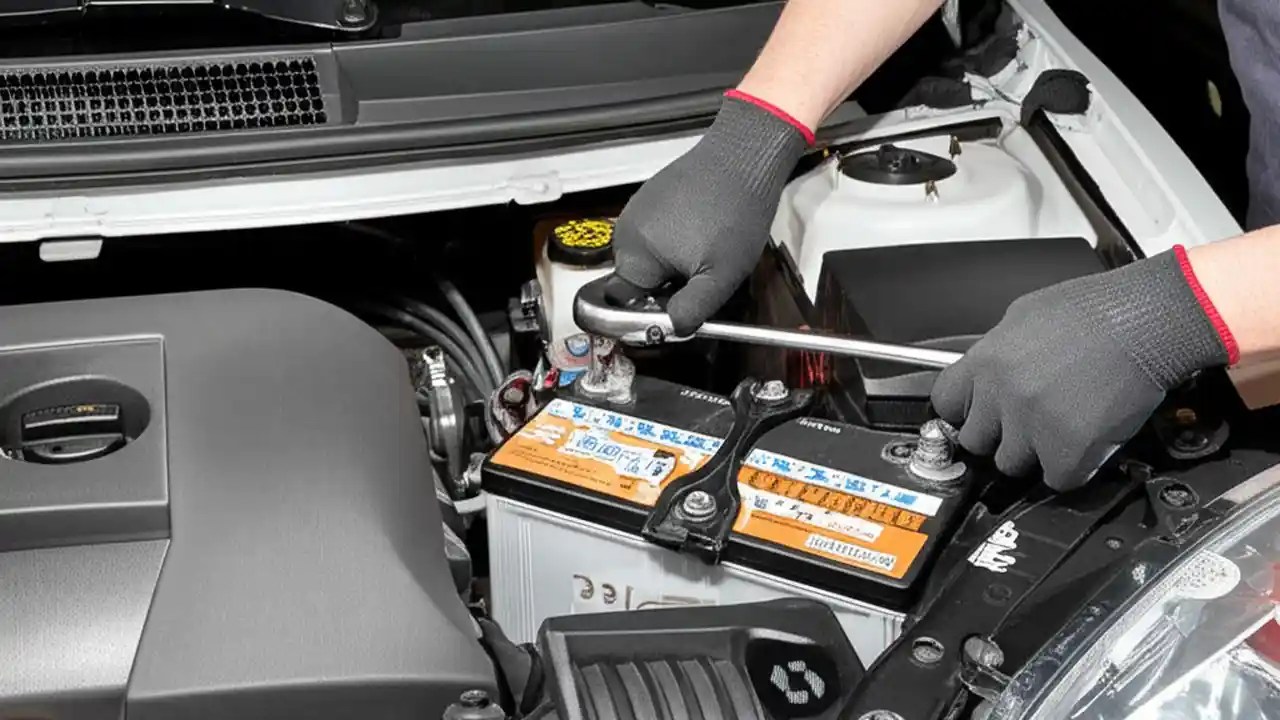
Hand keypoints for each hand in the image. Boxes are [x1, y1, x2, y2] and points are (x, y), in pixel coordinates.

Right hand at [612, 92, 809, 335]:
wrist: (745, 155)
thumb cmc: (734, 213)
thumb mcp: (720, 275)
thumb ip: (691, 308)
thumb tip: (671, 329)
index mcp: (633, 252)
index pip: (625, 302)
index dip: (652, 312)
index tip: (679, 307)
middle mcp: (625, 230)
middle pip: (637, 280)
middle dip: (667, 285)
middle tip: (701, 275)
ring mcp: (637, 210)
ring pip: (649, 258)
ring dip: (674, 264)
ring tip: (706, 249)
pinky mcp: (652, 196)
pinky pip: (657, 234)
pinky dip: (677, 241)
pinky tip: (703, 231)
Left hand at [931, 249, 1231, 490]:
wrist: (1148, 319)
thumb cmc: (1098, 310)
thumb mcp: (1026, 316)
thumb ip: (996, 351)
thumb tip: (984, 373)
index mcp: (985, 360)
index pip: (946, 403)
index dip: (964, 412)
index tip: (979, 414)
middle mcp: (1001, 395)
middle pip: (976, 441)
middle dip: (1000, 435)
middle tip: (1029, 423)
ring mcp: (1032, 425)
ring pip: (1011, 464)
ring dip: (1034, 455)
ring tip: (1062, 428)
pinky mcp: (1068, 450)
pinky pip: (1056, 479)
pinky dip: (1071, 468)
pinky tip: (1085, 442)